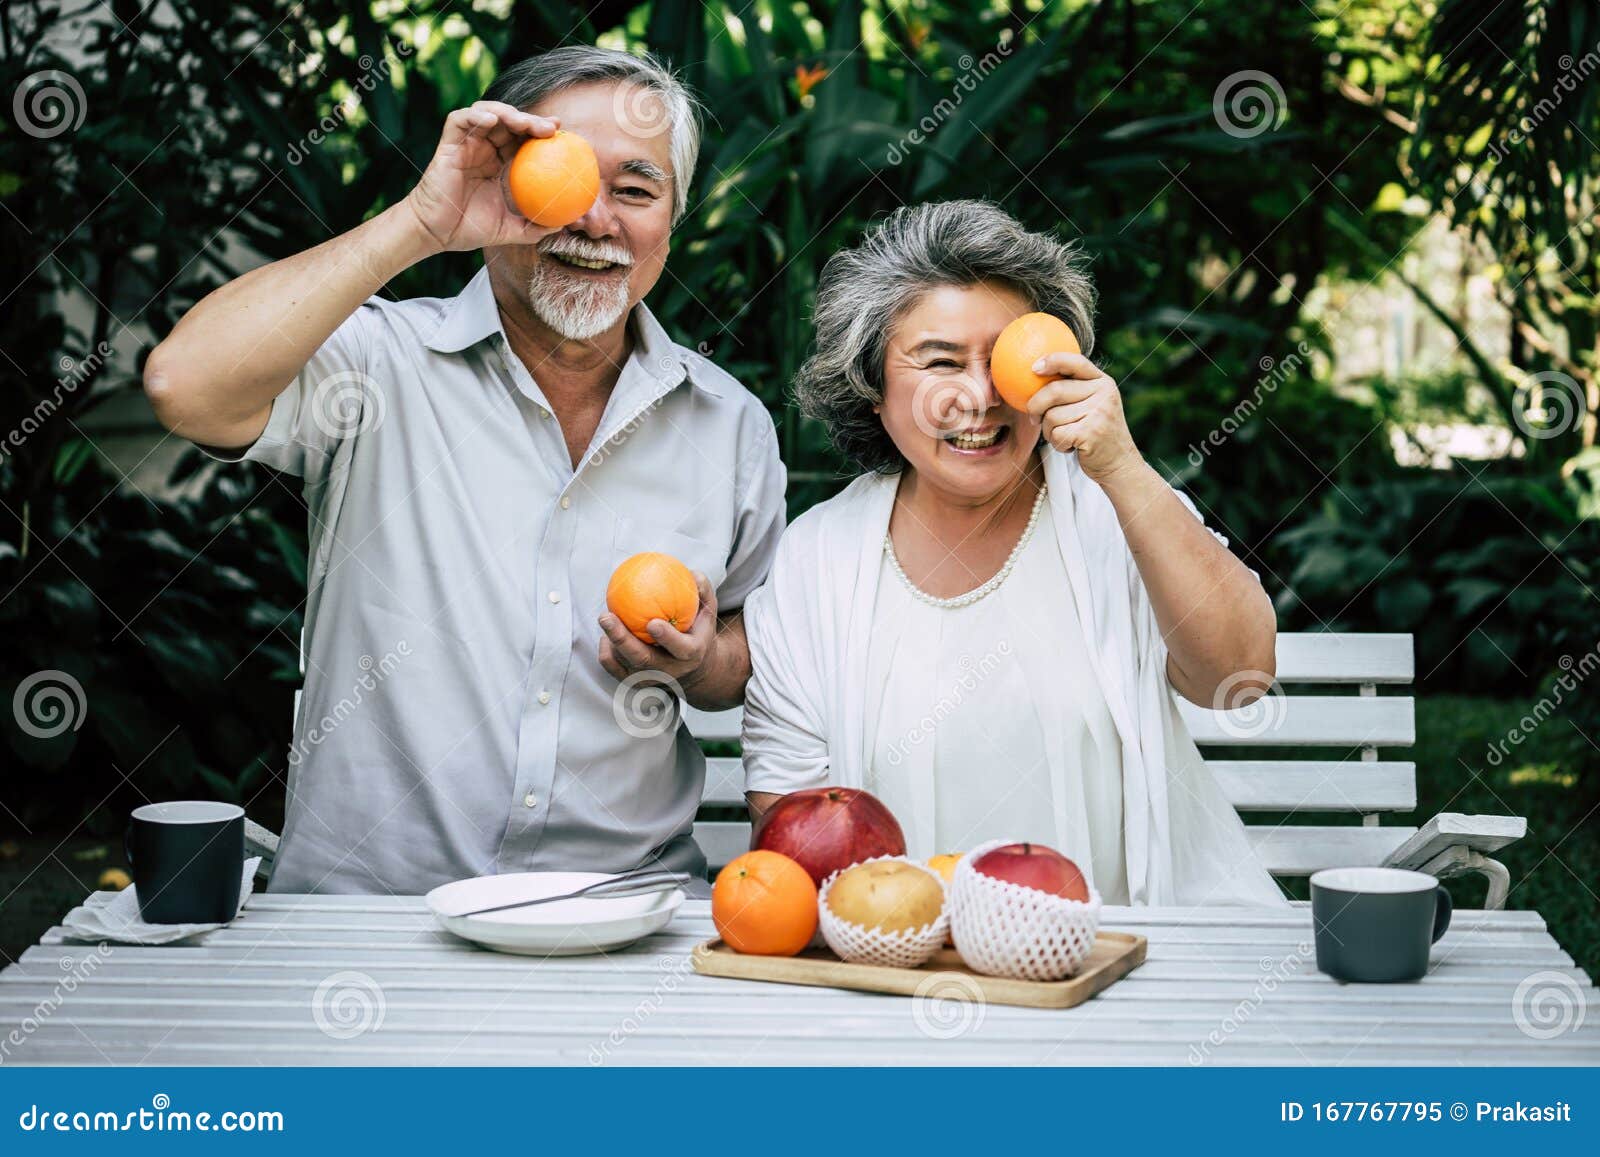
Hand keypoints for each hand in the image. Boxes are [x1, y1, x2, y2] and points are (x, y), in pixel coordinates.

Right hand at [404, 101, 561, 252]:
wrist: (437, 234)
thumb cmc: (470, 229)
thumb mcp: (511, 230)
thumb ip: (535, 227)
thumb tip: (563, 226)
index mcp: (500, 163)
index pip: (523, 139)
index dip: (541, 131)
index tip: (560, 131)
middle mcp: (484, 149)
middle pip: (510, 122)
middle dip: (531, 119)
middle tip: (550, 127)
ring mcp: (466, 144)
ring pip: (488, 113)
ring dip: (508, 113)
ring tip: (524, 123)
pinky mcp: (448, 144)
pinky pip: (460, 120)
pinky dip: (476, 116)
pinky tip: (492, 121)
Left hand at [598, 571, 720, 692]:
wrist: (695, 670)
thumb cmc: (698, 632)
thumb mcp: (708, 612)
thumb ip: (703, 591)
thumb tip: (692, 573)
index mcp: (690, 654)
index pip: (680, 648)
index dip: (667, 637)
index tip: (653, 622)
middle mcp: (670, 671)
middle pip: (643, 659)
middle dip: (622, 639)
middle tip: (605, 617)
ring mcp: (650, 679)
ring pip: (624, 664)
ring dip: (612, 642)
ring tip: (606, 618)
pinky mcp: (634, 683)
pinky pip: (613, 667)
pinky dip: (606, 651)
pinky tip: (607, 634)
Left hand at [1025, 352, 1142, 484]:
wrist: (1119, 463)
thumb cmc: (1096, 433)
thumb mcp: (1094, 404)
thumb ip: (1075, 389)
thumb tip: (1034, 377)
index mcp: (1103, 382)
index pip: (1076, 362)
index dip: (1053, 360)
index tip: (1034, 368)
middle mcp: (1104, 393)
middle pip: (1054, 390)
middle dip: (1035, 405)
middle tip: (1033, 417)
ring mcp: (1100, 412)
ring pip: (1052, 416)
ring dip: (1049, 431)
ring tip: (1063, 436)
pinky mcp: (1092, 432)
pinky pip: (1056, 434)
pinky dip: (1057, 444)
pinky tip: (1070, 447)